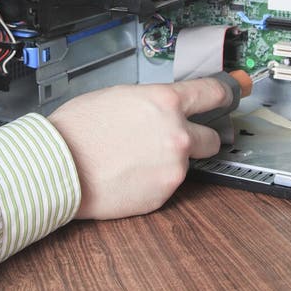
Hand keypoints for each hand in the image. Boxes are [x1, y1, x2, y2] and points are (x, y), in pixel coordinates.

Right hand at [48, 77, 230, 219]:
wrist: (59, 165)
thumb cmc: (79, 127)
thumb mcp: (118, 96)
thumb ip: (151, 102)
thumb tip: (163, 109)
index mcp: (165, 102)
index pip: (212, 94)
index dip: (224, 94)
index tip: (231, 94)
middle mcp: (177, 135)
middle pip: (211, 138)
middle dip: (197, 137)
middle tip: (173, 138)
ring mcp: (173, 169)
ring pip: (185, 164)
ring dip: (169, 161)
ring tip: (134, 158)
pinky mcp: (163, 197)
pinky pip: (166, 185)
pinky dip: (153, 180)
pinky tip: (128, 174)